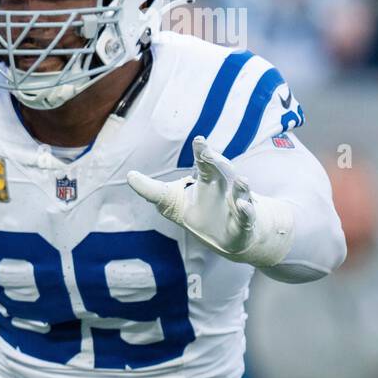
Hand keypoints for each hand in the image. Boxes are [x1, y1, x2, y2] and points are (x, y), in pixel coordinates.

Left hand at [127, 135, 292, 266]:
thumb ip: (151, 190)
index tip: (199, 140)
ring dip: (242, 188)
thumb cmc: (201, 212)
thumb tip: (129, 176)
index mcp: (209, 179)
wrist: (229, 238)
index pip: (205, 163)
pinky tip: (244, 206)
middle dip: (218, 162)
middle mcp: (226, 188)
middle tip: (207, 152)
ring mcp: (238, 206)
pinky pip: (247, 218)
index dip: (202, 152)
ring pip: (242, 194)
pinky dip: (247, 212)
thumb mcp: (171, 201)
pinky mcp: (244, 226)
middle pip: (224, 172)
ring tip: (241, 178)